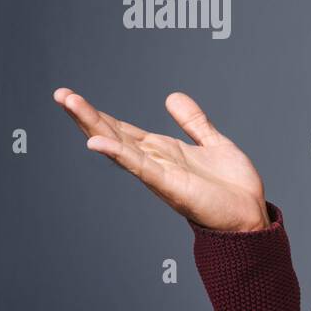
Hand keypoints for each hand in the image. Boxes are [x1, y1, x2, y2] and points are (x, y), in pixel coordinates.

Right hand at [53, 87, 269, 231]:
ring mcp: (160, 174)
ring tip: (70, 104)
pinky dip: (119, 153)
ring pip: (119, 146)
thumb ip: (193, 122)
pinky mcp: (170, 185)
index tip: (71, 96)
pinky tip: (97, 142)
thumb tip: (172, 96)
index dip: (98, 114)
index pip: (122, 129)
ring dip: (94, 125)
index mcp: (162, 152)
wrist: (250, 216)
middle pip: (113, 134)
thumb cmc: (231, 187)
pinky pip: (140, 167)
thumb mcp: (213, 143)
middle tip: (60, 94)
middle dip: (86, 115)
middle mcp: (155, 162)